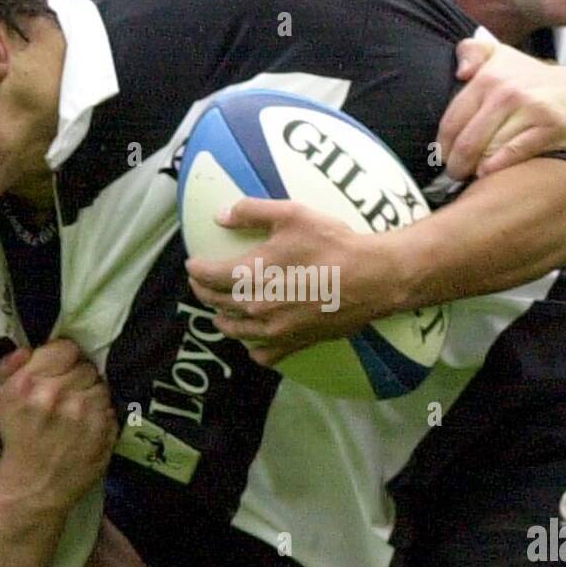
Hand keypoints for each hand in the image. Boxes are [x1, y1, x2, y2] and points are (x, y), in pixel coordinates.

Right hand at [0, 340, 116, 508]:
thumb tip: (27, 349)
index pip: (66, 348)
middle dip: (77, 377)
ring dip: (91, 395)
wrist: (34, 488)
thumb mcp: (2, 400)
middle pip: (86, 366)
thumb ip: (11, 367)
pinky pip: (111, 407)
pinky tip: (87, 427)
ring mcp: (85, 414)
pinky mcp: (105, 431)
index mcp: (30, 383)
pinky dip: (101, 414)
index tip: (59, 369)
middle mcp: (58, 395)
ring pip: (101, 386)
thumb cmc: (18, 440)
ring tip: (77, 412)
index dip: (63, 357)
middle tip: (67, 394)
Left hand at [184, 199, 395, 364]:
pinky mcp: (296, 342)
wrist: (373, 278)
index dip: (196, 269)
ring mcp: (276, 330)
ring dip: (223, 319)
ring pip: (235, 330)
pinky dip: (253, 348)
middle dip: (203, 292)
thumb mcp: (292, 214)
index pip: (208, 275)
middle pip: (217, 303)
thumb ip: (251, 212)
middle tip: (201, 283)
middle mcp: (257, 307)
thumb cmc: (333, 243)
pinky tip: (254, 340)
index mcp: (251, 275)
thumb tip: (219, 216)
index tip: (192, 264)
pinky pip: (264, 354)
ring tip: (220, 311)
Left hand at [437, 36, 565, 179]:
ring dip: (476, 168)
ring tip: (473, 173)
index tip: (443, 157)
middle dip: (456, 164)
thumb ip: (474, 51)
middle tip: (455, 174)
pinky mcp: (549, 127)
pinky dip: (497, 167)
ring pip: (488, 150)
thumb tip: (460, 71)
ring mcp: (529, 109)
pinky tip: (490, 173)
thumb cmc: (535, 82)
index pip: (452, 120)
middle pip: (467, 141)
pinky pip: (513, 154)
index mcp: (489, 76)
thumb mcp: (503, 56)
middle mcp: (507, 91)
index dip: (443, 145)